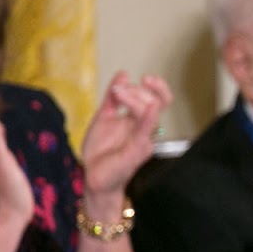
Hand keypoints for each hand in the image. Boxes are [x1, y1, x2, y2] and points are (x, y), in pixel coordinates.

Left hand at [80, 73, 171, 205]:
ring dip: (134, 98)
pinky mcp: (137, 150)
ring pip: (151, 111)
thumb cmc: (100, 152)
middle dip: (137, 90)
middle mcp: (146, 129)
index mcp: (140, 121)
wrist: (92, 177)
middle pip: (156, 101)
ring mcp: (144, 139)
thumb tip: (123, 74)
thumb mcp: (104, 117)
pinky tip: (149, 108)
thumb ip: (113, 98)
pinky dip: (149, 118)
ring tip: (117, 94)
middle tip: (118, 90)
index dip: (157, 86)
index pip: (160, 99)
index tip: (144, 77)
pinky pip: (147, 131)